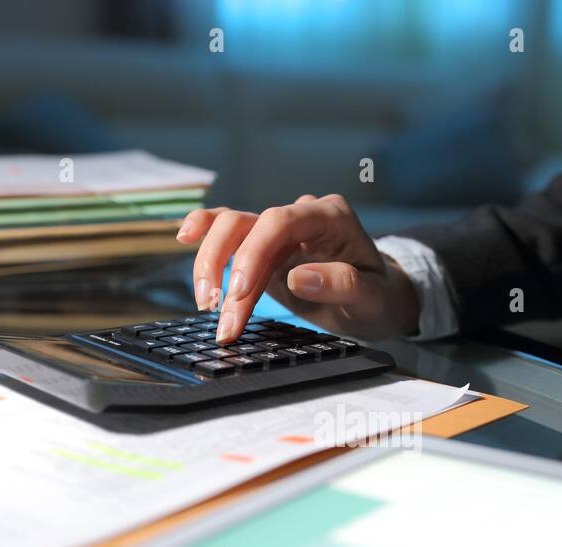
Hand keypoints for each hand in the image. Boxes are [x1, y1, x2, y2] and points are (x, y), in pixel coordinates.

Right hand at [175, 193, 420, 343]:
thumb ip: (342, 285)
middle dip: (224, 268)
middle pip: (247, 223)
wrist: (375, 299)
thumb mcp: (372, 299)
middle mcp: (300, 215)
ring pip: (230, 230)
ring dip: (211, 267)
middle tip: (220, 316)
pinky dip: (205, 234)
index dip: (253, 253)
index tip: (238, 294)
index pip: (281, 221)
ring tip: (207, 309)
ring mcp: (279, 230)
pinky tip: (184, 238)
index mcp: (330, 217)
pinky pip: (228, 232)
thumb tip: (298, 278)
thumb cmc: (377, 297)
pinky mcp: (262, 248)